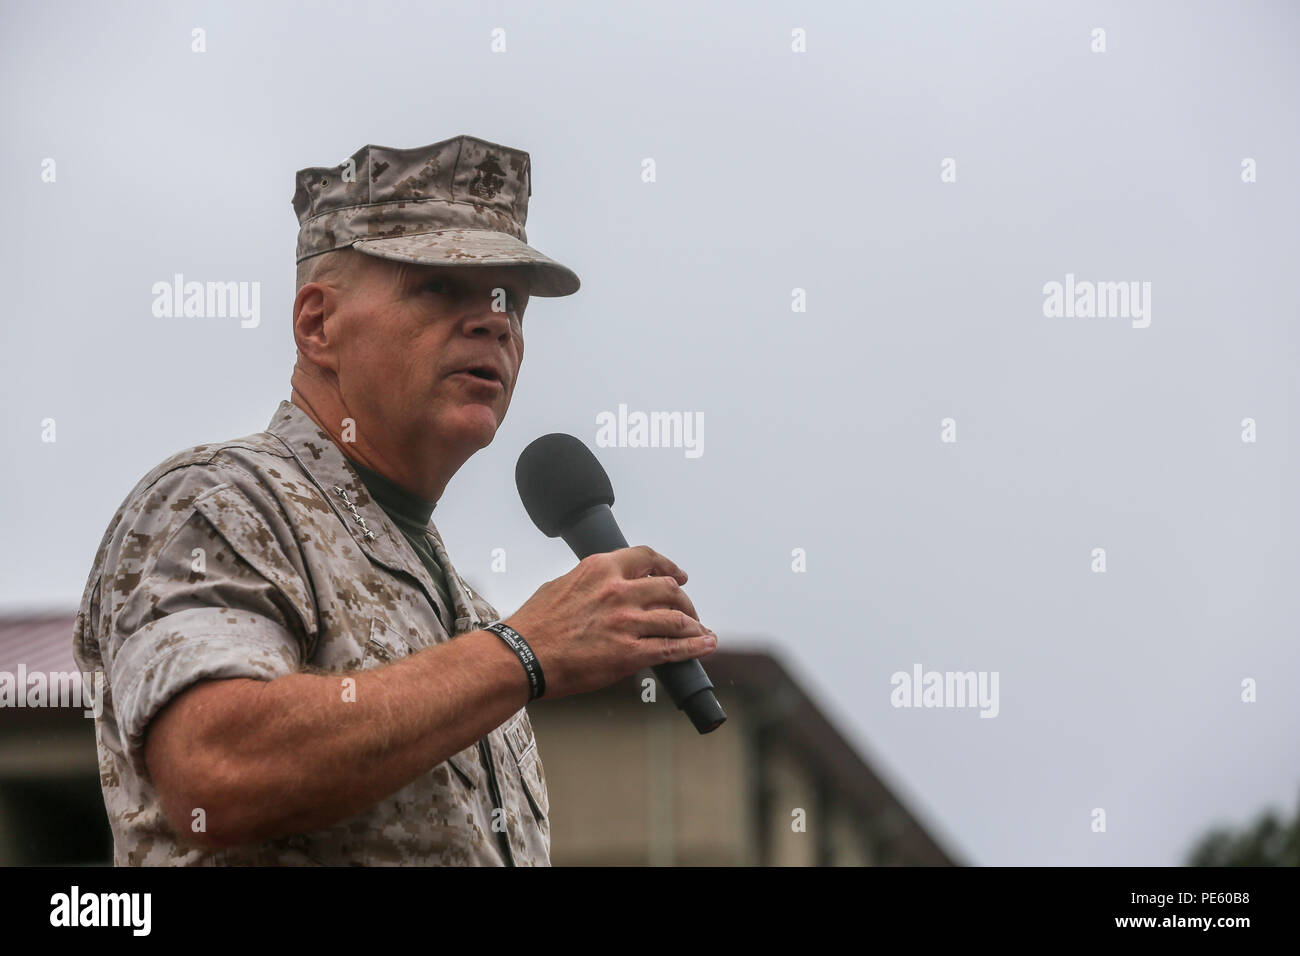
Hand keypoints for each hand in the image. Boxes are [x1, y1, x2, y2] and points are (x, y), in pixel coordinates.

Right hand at [501, 545, 716, 698]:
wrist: (522, 656)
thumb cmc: (534, 625)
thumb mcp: (561, 585)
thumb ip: (590, 583)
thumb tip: (603, 588)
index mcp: (600, 569)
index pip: (646, 558)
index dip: (668, 566)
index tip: (678, 574)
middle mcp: (618, 591)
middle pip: (668, 589)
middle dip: (684, 600)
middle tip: (688, 610)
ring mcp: (627, 621)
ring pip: (676, 618)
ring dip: (694, 625)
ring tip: (701, 631)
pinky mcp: (630, 652)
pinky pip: (673, 648)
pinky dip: (695, 646)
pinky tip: (706, 645)